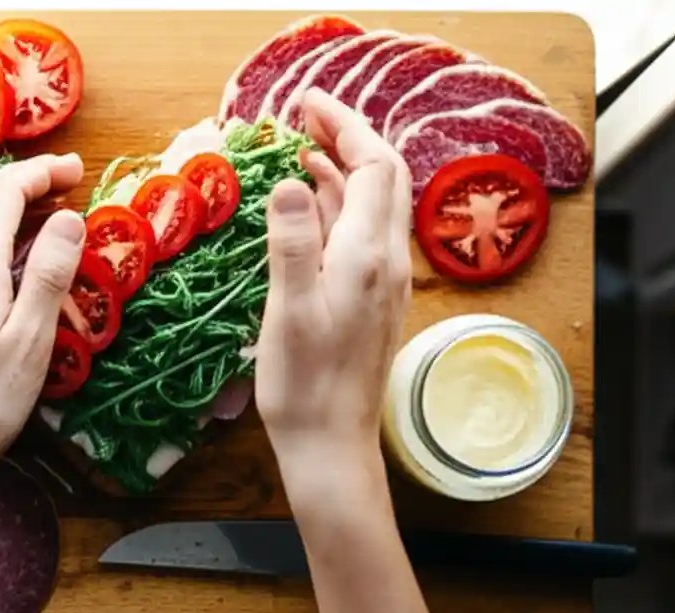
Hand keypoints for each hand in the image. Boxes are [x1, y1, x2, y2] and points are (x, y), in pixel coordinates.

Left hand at [0, 154, 86, 492]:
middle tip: (67, 180)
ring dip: (4, 199)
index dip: (42, 172)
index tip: (77, 170)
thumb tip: (68, 217)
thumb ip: (49, 271)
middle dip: (22, 176)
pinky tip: (14, 250)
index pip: (4, 191)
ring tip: (47, 209)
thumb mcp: (31, 338)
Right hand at [255, 88, 410, 509]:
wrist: (332, 447)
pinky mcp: (372, 299)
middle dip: (350, 136)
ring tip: (300, 149)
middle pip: (384, 177)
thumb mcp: (288, 310)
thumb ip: (292, 242)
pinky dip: (339, 203)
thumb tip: (288, 180)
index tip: (306, 104)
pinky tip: (310, 205)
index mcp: (367, 256)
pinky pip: (363, 232)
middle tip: (305, 117)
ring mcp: (383, 281)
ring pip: (374, 205)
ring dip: (343, 168)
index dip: (344, 125)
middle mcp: (386, 261)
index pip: (373, 165)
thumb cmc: (304, 385)